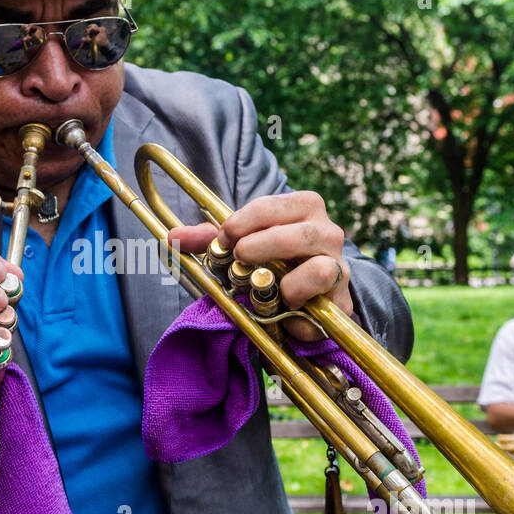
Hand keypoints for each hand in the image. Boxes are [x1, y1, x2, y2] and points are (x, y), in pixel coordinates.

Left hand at [168, 191, 350, 340]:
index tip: (224, 238)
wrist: (308, 309)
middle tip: (239, 255)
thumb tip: (171, 237)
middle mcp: (326, 232)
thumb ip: (208, 242)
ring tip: (262, 279)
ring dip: (285, 267)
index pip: (273, 204)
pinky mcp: (342, 298)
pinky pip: (324, 288)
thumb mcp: (240, 250)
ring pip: (319, 256)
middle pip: (301, 224)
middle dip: (263, 240)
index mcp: (302, 210)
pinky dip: (300, 293)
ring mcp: (338, 265)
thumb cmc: (273, 269)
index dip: (244, 220)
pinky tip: (286, 301)